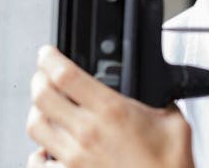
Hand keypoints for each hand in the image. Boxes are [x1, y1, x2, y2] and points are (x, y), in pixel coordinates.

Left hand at [26, 45, 193, 167]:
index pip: (65, 75)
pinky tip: (47, 146)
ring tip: (45, 107)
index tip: (47, 53)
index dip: (49, 58)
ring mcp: (74, 159)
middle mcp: (87, 133)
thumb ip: (159, 101)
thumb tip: (157, 92)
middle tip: (43, 75)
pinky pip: (38, 162)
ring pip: (35, 127)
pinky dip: (38, 152)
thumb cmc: (169, 166)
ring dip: (36, 112)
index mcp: (112, 111)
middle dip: (38, 80)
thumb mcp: (173, 121)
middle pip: (42, 97)